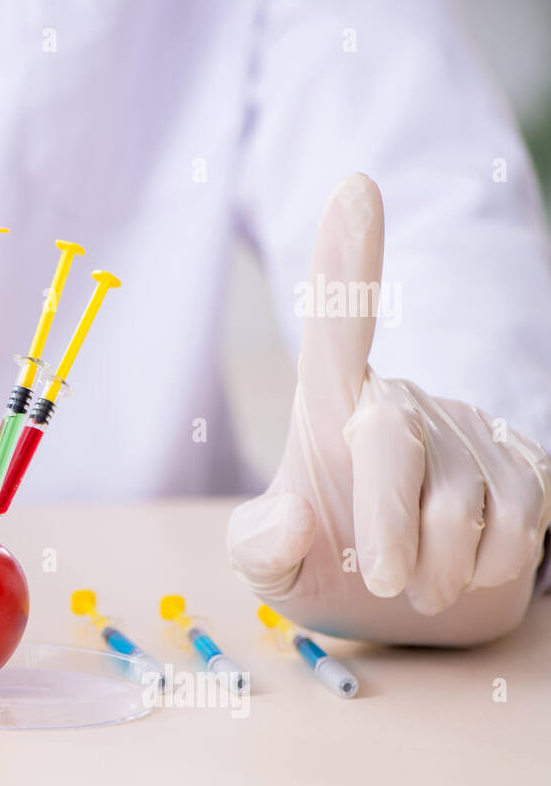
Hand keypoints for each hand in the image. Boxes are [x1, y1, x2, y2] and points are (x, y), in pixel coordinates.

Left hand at [227, 174, 550, 644]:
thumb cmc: (326, 562)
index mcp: (329, 407)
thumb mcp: (274, 566)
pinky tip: (469, 566)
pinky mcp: (527, 464)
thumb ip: (262, 548)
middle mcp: (400, 400)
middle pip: (389, 441)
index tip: (354, 186)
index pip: (339, 327)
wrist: (406, 599)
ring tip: (419, 581)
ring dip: (439, 567)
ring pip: (463, 502)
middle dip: (385, 528)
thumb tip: (289, 525)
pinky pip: (524, 520)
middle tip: (385, 581)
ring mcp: (469, 428)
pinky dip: (491, 566)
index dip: (348, 262)